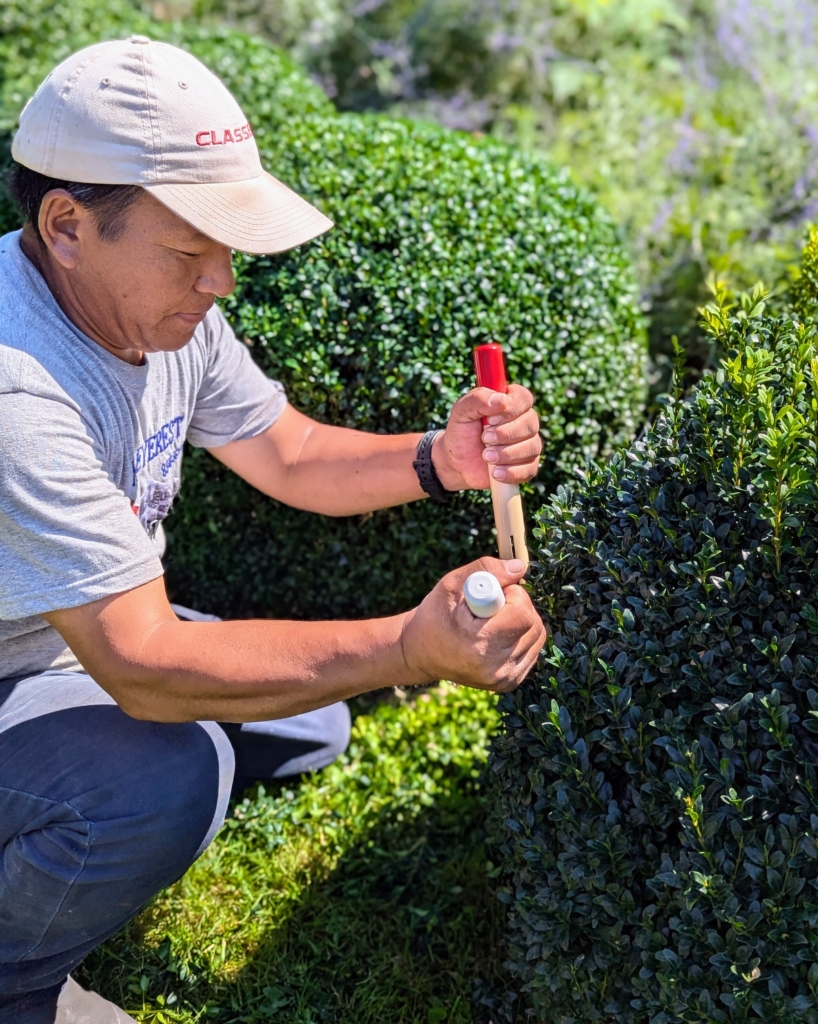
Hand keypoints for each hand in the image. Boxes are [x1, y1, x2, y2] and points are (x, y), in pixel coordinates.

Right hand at [401, 557, 547, 691]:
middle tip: (493, 605)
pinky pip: (532, 649)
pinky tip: (498, 634)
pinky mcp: (510, 682)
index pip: (523, 615)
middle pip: (534, 625)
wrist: (421, 653)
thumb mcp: (452, 585)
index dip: (514, 596)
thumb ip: (487, 570)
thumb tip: (520, 568)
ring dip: (522, 621)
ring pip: (537, 637)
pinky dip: (521, 636)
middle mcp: (496, 668)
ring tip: (493, 620)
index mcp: (480, 646)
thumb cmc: (434, 616)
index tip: (495, 593)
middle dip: (519, 606)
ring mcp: (505, 679)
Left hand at [431, 384, 541, 490]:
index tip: (490, 419)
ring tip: (486, 456)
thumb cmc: (461, 432)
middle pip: (531, 423)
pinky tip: (495, 473)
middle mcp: (525, 421)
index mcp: (511, 401)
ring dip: (507, 454)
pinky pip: (530, 469)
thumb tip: (501, 400)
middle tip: (484, 439)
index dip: (510, 409)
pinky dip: (512, 472)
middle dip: (506, 434)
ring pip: (532, 447)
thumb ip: (478, 399)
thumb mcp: (461, 411)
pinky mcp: (527, 466)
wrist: (456, 462)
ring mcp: (529, 444)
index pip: (524, 398)